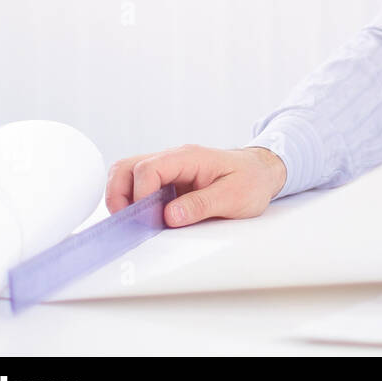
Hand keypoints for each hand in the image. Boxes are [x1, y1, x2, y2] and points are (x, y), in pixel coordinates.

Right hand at [105, 144, 287, 226]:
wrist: (262, 172)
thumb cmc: (252, 181)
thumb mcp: (235, 196)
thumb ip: (202, 205)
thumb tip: (170, 216)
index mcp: (189, 157)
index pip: (148, 168)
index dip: (141, 196)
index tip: (149, 220)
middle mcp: (174, 159)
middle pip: (127, 167)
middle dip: (119, 195)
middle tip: (129, 222)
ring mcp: (168, 169)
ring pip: (127, 174)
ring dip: (122, 198)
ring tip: (134, 222)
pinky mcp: (167, 181)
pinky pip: (138, 185)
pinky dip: (132, 201)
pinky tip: (143, 219)